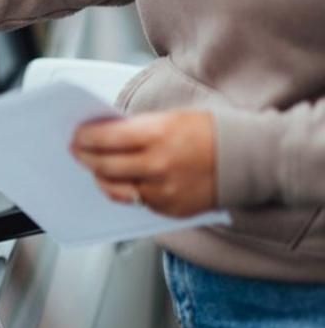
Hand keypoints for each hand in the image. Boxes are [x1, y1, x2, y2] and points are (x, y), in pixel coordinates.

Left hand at [70, 110, 217, 217]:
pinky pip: (136, 201)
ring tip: (95, 167)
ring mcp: (163, 191)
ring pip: (115, 189)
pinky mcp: (169, 209)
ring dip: (99, 177)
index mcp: (158, 135)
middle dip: (85, 157)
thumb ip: (137, 128)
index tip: (77, 135)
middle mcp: (158, 165)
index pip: (106, 139)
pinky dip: (125, 190)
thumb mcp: (171, 118)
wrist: (250, 160)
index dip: (85, 137)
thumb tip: (105, 133)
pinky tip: (121, 180)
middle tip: (77, 150)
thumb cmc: (211, 134)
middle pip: (104, 166)